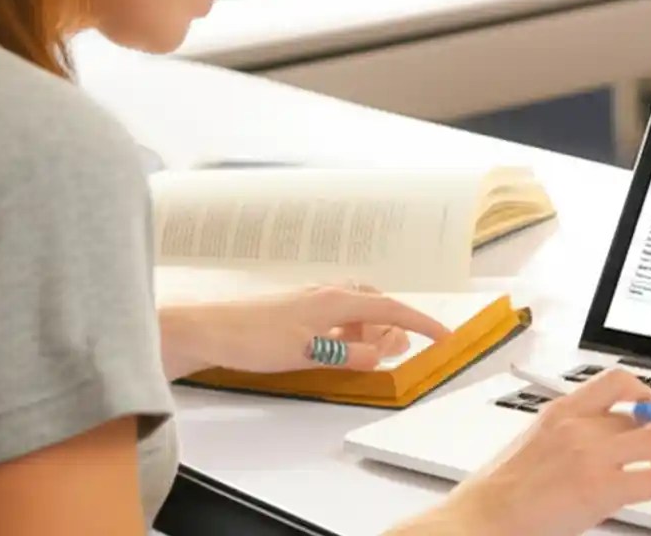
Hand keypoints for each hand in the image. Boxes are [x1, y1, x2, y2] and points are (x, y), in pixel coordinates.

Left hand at [159, 283, 450, 377]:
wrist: (207, 329)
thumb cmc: (252, 337)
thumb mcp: (307, 354)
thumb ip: (348, 356)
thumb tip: (380, 356)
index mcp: (336, 301)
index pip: (391, 310)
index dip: (421, 323)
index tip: (444, 336)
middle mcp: (328, 294)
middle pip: (377, 305)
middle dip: (394, 327)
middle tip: (398, 352)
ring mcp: (312, 300)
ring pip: (357, 310)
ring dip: (370, 330)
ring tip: (368, 354)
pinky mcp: (298, 310)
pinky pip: (338, 317)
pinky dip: (349, 331)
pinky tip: (338, 348)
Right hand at [392, 369, 650, 535]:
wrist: (482, 517)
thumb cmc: (499, 492)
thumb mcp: (533, 446)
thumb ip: (566, 439)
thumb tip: (594, 449)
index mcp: (560, 411)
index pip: (614, 381)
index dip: (642, 390)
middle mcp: (578, 425)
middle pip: (641, 414)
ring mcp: (591, 454)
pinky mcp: (602, 486)